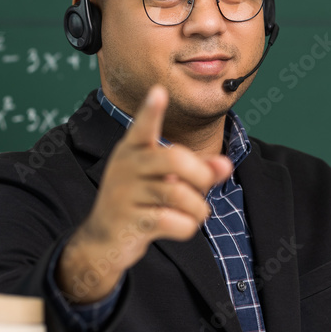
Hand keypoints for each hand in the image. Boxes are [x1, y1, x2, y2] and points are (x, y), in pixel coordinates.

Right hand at [56, 85, 232, 302]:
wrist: (103, 239)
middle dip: (201, 175)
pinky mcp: (130, 222)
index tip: (159, 91)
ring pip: (179, 195)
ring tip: (196, 213)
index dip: (152, 110)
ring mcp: (125, 194)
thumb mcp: (167, 179)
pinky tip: (179, 226)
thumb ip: (198, 168)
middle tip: (203, 187)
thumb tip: (226, 165)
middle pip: (176, 160)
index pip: (143, 126)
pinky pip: (174, 222)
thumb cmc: (141, 200)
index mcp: (133, 149)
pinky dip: (187, 227)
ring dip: (198, 208)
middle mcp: (126, 166)